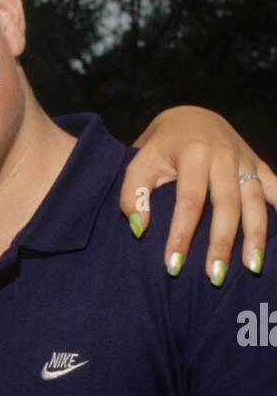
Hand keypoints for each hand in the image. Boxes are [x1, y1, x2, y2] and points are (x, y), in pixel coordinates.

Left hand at [121, 105, 275, 277]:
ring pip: (255, 200)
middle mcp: (225, 155)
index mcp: (194, 153)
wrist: (190, 118)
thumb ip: (134, 194)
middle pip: (227, 204)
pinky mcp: (259, 164)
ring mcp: (246, 160)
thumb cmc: (160, 149)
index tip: (174, 266)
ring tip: (252, 267)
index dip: (182, 235)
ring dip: (255, 235)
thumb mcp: (139, 163)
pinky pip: (276, 186)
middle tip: (215, 276)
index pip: (189, 201)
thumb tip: (139, 229)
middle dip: (221, 242)